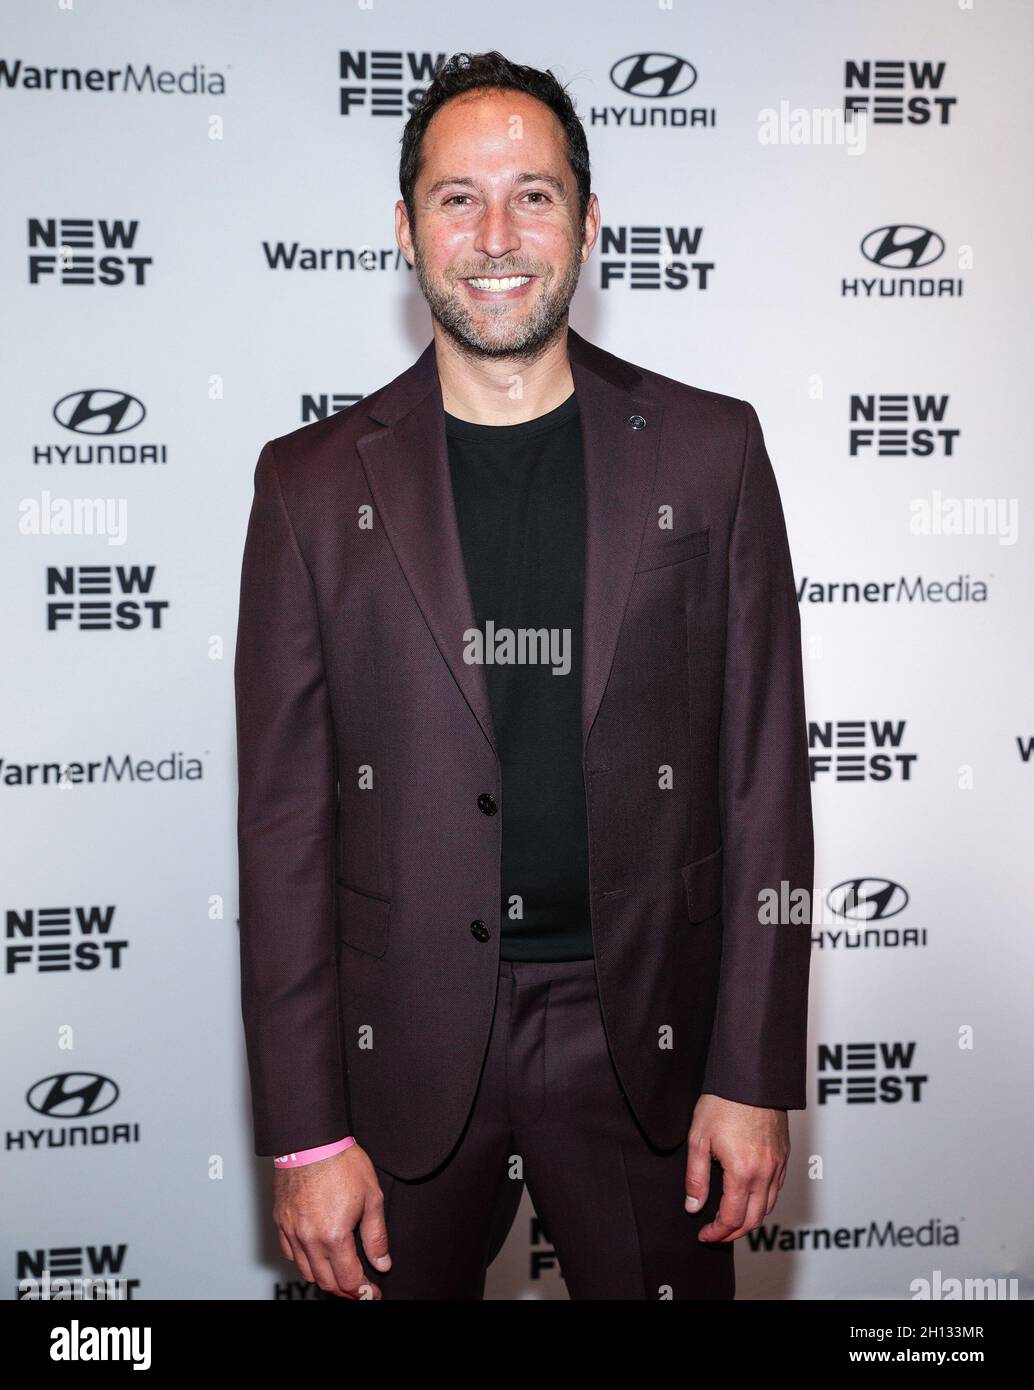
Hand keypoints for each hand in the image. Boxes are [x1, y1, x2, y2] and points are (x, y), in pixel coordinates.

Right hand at [274, 1143, 389, 1297]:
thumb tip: (382, 1263)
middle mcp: (309, 1238)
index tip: (372, 1292)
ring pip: (306, 1271)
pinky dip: (304, 1261)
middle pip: (326, 1281)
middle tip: (359, 1288)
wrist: (311, 1140)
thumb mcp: (372, 1197)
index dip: (363, 1290)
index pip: (348, 1278)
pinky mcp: (281, 1221)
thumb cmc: (342, 1162)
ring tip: (340, 1274)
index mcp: (334, 1235)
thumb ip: (376, 1235)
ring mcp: (292, 1231)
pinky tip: (317, 1255)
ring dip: (324, 1278)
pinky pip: (290, 1253)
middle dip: (345, 1290)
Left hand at [684, 1093, 788, 1242]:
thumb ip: (696, 1177)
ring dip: (750, 1220)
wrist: (750, 1077)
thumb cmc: (722, 1103)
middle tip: (716, 1234)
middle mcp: (766, 1172)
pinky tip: (749, 1197)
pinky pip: (777, 1188)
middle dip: (734, 1233)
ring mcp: (778, 1164)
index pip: (732, 1218)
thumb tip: (694, 1207)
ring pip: (769, 1206)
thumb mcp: (698, 1139)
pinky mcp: (784, 1155)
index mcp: (743, 1172)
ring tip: (731, 1220)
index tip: (704, 1235)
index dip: (717, 1233)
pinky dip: (763, 1201)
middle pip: (754, 1219)